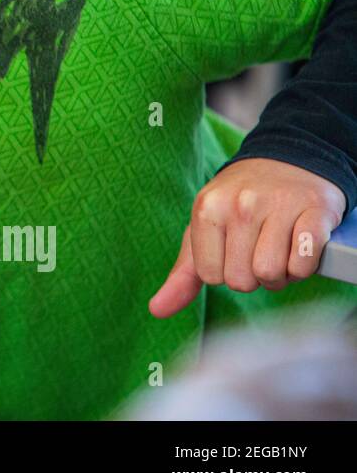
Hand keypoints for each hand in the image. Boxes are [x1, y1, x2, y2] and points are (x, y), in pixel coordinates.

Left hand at [149, 157, 347, 317]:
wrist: (288, 162)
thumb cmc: (240, 204)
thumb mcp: (204, 230)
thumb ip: (183, 273)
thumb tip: (157, 310)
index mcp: (207, 208)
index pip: (212, 277)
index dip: (226, 273)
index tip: (235, 252)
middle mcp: (240, 204)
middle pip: (242, 280)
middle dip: (254, 276)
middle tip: (260, 250)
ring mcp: (278, 204)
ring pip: (272, 274)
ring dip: (280, 274)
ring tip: (280, 249)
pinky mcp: (315, 211)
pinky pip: (304, 263)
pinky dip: (304, 266)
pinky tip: (300, 244)